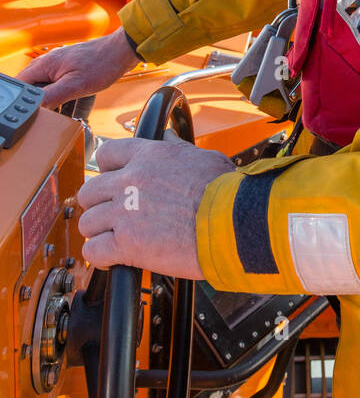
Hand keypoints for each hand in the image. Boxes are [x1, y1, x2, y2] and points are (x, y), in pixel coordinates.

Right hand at [17, 28, 138, 108]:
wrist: (121, 52)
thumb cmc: (103, 64)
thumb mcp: (75, 86)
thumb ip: (51, 96)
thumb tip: (34, 106)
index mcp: (45, 65)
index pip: (20, 85)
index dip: (22, 100)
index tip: (32, 111)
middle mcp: (48, 62)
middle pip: (29, 86)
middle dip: (35, 101)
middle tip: (48, 111)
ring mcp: (57, 63)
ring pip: (42, 84)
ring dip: (47, 97)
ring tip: (61, 106)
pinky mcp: (67, 66)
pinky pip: (54, 82)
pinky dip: (58, 92)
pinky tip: (68, 100)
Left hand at [76, 130, 236, 277]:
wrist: (232, 223)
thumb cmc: (225, 192)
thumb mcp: (202, 157)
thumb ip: (177, 148)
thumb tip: (168, 138)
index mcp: (147, 157)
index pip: (106, 154)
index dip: (107, 170)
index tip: (112, 181)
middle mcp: (130, 181)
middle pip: (89, 191)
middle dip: (98, 204)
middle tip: (112, 216)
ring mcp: (124, 213)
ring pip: (87, 223)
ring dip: (99, 233)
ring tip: (114, 240)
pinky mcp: (126, 244)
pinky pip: (93, 251)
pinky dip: (100, 258)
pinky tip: (112, 259)